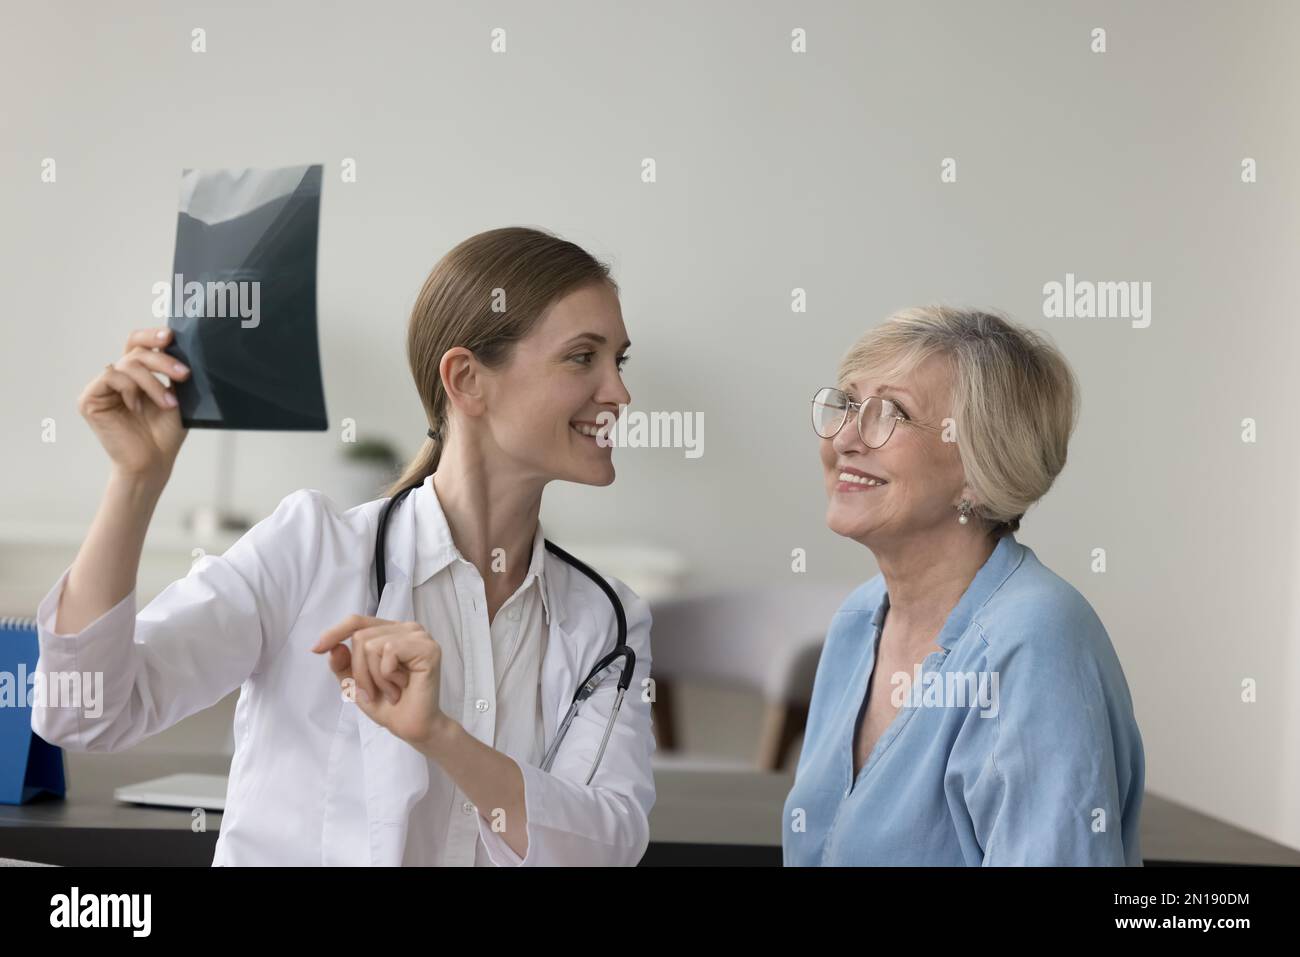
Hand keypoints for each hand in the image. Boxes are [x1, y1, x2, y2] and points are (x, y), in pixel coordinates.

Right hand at [79, 326, 189, 481]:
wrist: (154, 462)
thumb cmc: (166, 433)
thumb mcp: (176, 396)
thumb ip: (172, 371)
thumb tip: (178, 344)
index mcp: (136, 374)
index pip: (137, 343)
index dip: (151, 335)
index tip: (170, 335)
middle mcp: (117, 377)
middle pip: (137, 352)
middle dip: (163, 361)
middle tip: (184, 375)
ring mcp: (101, 388)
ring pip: (128, 364)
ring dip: (153, 383)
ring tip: (169, 403)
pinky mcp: (89, 399)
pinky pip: (111, 376)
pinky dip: (131, 389)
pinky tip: (138, 406)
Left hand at [311, 615, 452, 751]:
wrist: (412, 727)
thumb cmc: (388, 705)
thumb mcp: (355, 684)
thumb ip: (343, 665)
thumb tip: (334, 648)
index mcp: (391, 632)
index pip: (357, 621)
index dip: (335, 632)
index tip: (315, 649)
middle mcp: (407, 629)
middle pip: (360, 636)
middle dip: (359, 671)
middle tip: (374, 692)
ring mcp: (419, 636)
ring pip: (371, 645)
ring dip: (374, 677)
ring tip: (391, 691)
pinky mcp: (428, 648)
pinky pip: (389, 651)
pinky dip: (388, 676)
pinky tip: (402, 687)